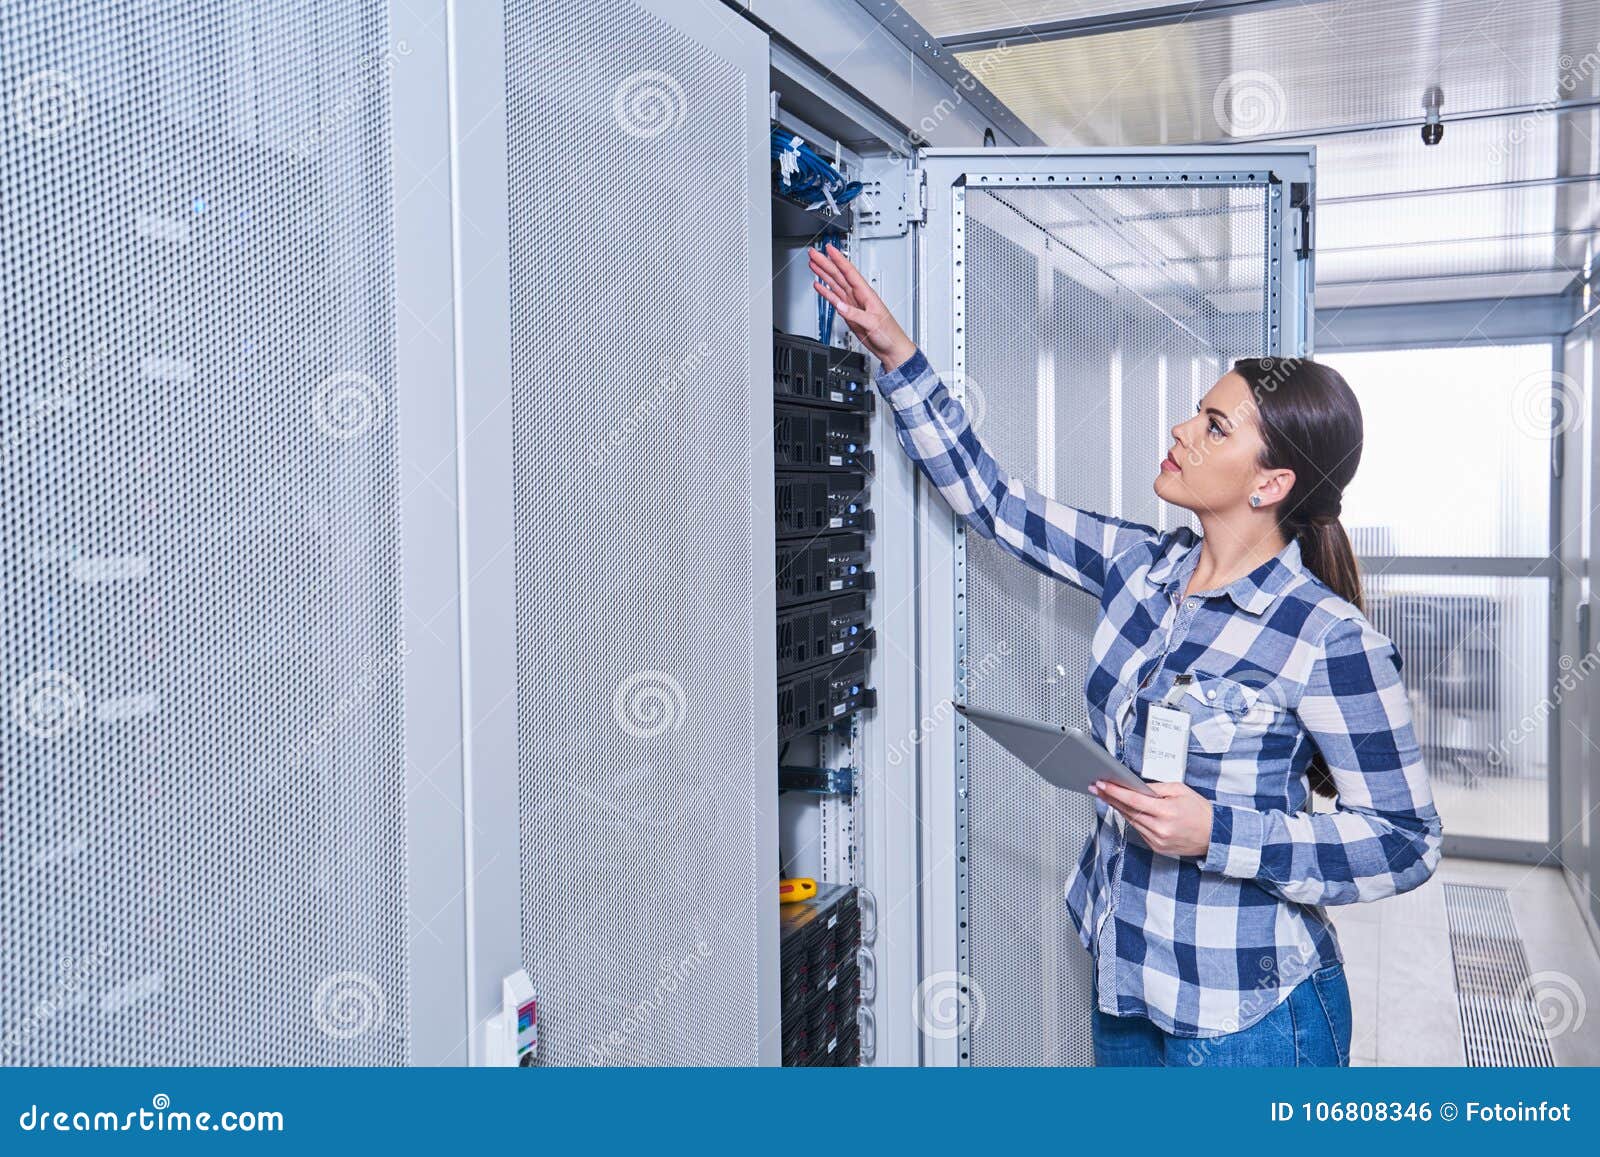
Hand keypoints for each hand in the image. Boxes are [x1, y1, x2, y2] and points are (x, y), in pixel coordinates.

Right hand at [808, 243, 917, 373]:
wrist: (890, 347)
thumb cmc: (889, 334)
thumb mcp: (873, 323)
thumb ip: (855, 314)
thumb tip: (840, 306)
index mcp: (866, 294)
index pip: (849, 272)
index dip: (838, 259)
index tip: (829, 249)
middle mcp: (858, 296)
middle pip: (839, 275)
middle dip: (826, 263)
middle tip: (814, 253)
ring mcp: (852, 304)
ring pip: (835, 284)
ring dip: (824, 273)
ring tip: (813, 264)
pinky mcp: (848, 313)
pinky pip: (834, 298)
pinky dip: (825, 291)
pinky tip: (818, 285)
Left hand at [1089, 779, 1213, 857]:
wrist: (1215, 835)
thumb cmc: (1200, 811)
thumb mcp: (1180, 790)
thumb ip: (1156, 788)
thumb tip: (1135, 785)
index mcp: (1166, 812)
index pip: (1134, 800)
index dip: (1115, 792)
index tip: (1102, 785)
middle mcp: (1160, 829)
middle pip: (1128, 811)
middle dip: (1111, 798)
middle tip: (1097, 787)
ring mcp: (1158, 840)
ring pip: (1131, 821)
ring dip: (1118, 808)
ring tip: (1106, 796)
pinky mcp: (1157, 848)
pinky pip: (1139, 830)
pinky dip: (1132, 819)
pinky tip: (1125, 810)